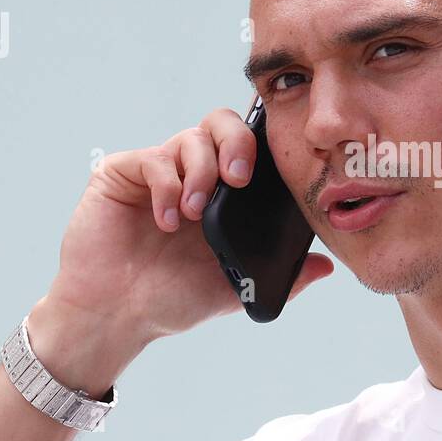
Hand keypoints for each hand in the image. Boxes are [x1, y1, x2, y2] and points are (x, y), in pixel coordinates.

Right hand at [30, 108, 333, 383]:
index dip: (267, 147)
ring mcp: (157, 170)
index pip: (251, 148)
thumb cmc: (170, 301)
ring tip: (195, 215)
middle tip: (240, 178)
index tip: (277, 171)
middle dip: (238, 142)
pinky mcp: (122, 172)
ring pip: (191, 138)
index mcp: (223, 195)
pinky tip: (168, 219)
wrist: (115, 316)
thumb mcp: (234, 290)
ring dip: (201, 172)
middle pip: (222, 124)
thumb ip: (281, 278)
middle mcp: (192, 173)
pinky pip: (153, 158)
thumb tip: (327, 265)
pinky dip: (166, 185)